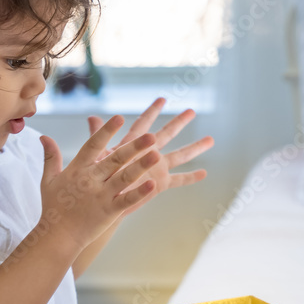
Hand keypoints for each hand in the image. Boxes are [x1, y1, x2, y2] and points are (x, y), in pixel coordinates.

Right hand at [38, 116, 159, 252]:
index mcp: (77, 170)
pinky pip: (127, 201)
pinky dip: (139, 193)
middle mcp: (90, 180)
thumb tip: (43, 136)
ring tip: (157, 154)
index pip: (93, 145)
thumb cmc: (53, 207)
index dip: (106, 131)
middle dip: (133, 147)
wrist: (57, 236)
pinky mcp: (109, 212)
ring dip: (141, 166)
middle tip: (150, 136)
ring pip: (124, 178)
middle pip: (115, 160)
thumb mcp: (48, 179)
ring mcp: (101, 196)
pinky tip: (153, 184)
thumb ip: (50, 156)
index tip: (119, 117)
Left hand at [87, 97, 213, 215]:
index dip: (152, 111)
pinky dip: (190, 177)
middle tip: (192, 110)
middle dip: (179, 122)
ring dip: (195, 148)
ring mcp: (156, 169)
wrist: (101, 204)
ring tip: (211, 140)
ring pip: (179, 155)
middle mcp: (147, 154)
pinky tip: (204, 174)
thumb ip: (98, 136)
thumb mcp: (96, 155)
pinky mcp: (159, 184)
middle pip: (166, 134)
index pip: (143, 123)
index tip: (162, 98)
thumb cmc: (96, 180)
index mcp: (132, 145)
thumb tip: (92, 117)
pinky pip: (178, 180)